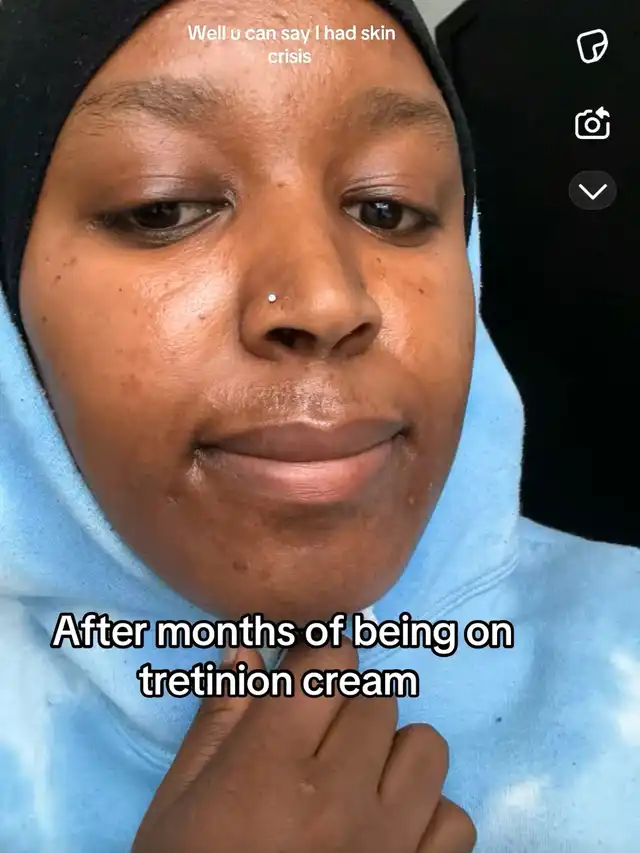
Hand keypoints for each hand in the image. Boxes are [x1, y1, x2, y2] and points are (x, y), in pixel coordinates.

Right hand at [132, 640, 475, 852]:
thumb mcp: (180, 805)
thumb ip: (218, 720)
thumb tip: (248, 648)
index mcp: (271, 768)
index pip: (330, 661)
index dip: (319, 655)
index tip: (307, 670)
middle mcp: (340, 799)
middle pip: (378, 698)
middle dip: (348, 702)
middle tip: (319, 735)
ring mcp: (389, 845)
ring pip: (426, 748)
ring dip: (394, 752)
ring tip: (360, 779)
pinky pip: (455, 820)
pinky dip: (428, 817)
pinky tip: (390, 830)